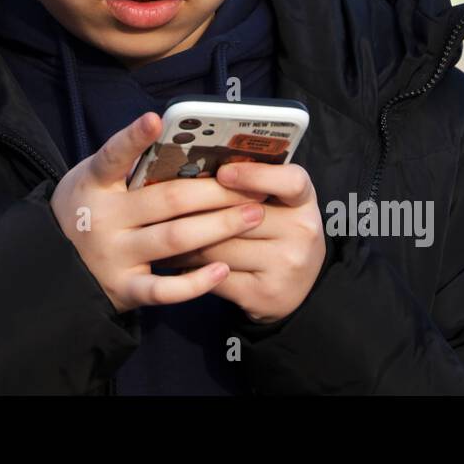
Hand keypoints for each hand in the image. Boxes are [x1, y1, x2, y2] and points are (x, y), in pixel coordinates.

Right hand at [49, 113, 268, 315]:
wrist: (51, 266)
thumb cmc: (84, 210)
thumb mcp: (91, 181)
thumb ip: (125, 165)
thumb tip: (178, 142)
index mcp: (93, 185)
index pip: (113, 156)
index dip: (133, 137)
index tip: (156, 119)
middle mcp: (103, 219)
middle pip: (167, 200)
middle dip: (215, 191)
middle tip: (253, 185)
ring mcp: (115, 256)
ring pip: (174, 238)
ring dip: (219, 226)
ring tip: (253, 216)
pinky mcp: (124, 289)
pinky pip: (164, 289)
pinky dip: (195, 282)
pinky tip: (223, 269)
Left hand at [159, 160, 325, 324]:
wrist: (299, 288)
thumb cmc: (277, 233)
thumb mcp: (278, 204)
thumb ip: (251, 185)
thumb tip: (195, 168)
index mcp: (303, 201)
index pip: (291, 181)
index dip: (255, 175)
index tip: (223, 173)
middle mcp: (301, 233)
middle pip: (237, 216)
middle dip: (196, 209)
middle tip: (162, 200)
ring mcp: (284, 267)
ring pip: (218, 247)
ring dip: (184, 240)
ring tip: (160, 230)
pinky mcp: (263, 294)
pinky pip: (214, 276)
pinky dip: (190, 267)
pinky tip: (174, 259)